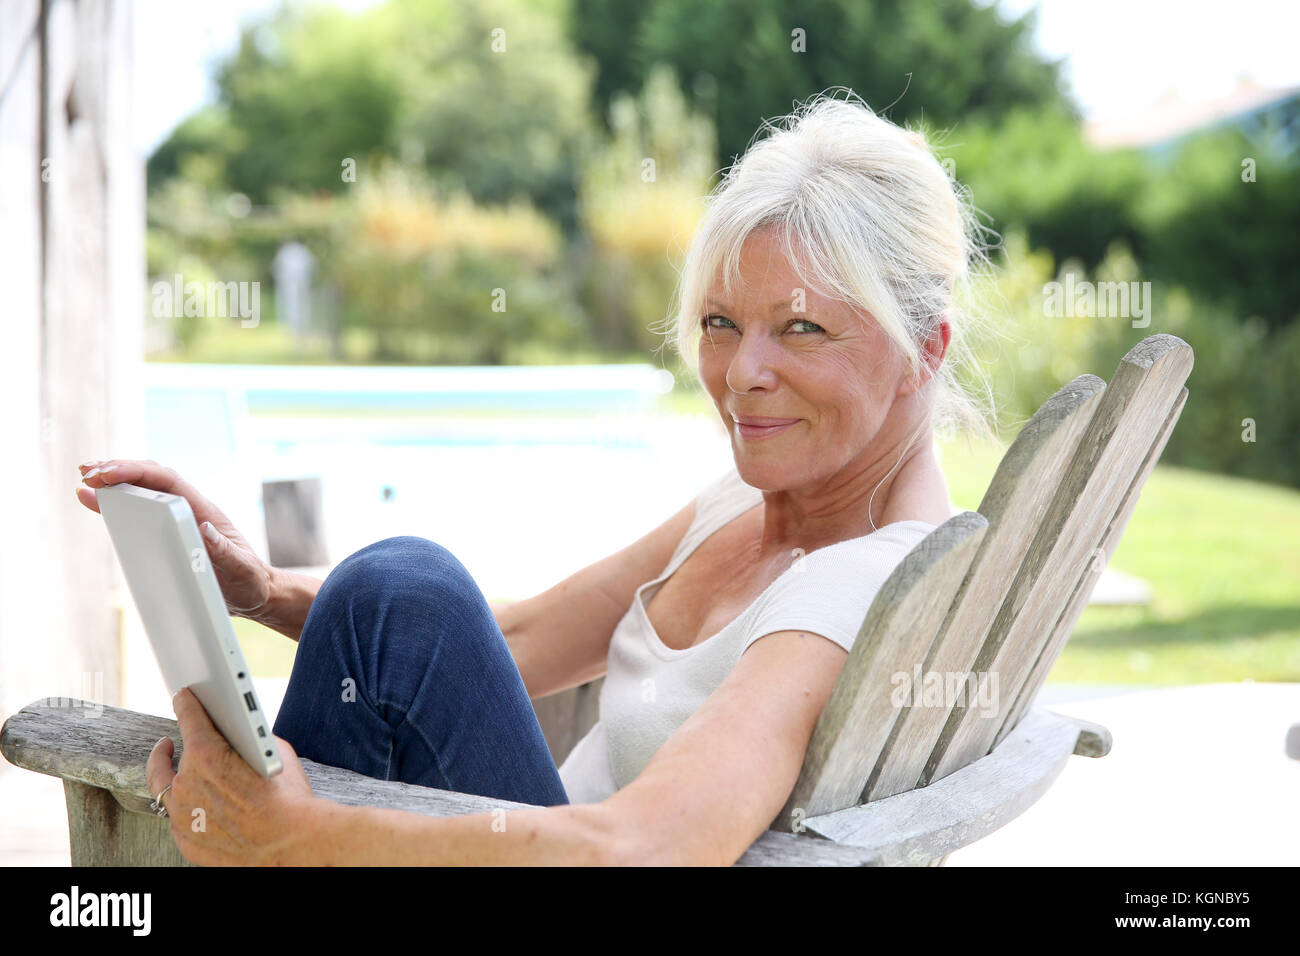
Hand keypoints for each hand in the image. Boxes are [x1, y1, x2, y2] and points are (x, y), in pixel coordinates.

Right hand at [78, 458, 273, 618]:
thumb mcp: (242, 570)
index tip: (108, 473)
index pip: (168, 481)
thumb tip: (204, 528)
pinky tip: (95, 500)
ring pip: (144, 490)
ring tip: (85, 479)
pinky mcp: (169, 532)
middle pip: (151, 478)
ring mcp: (178, 518)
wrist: (254, 593)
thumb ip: (225, 552)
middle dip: (119, 470)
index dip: (137, 472)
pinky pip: (140, 510)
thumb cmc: (249, 581)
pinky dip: (117, 503)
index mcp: (205, 511)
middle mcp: (190, 509)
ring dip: (115, 481)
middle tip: (87, 472)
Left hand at [146, 688, 318, 865]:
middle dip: (170, 751)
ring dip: (176, 783)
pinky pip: (180, 821)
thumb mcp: (272, 752)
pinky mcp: (187, 841)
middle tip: (167, 745)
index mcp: (206, 753)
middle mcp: (186, 783)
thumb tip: (240, 738)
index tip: (181, 698)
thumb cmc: (288, 797)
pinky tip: (199, 809)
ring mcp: (182, 816)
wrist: (293, 843)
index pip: (188, 717)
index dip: (185, 704)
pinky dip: (188, 812)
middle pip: (169, 760)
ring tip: (180, 778)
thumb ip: (247, 741)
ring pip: (168, 793)